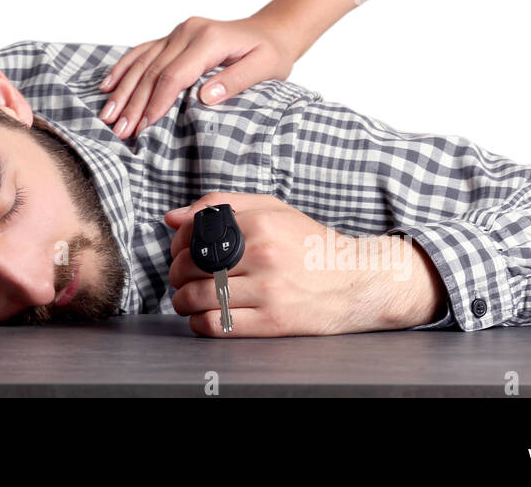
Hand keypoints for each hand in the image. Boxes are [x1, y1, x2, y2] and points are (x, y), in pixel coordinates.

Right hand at [98, 15, 297, 139]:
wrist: (272, 30)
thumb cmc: (271, 53)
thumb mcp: (265, 68)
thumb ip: (236, 81)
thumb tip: (205, 97)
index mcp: (208, 39)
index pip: (174, 75)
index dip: (156, 102)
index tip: (143, 128)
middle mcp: (188, 31)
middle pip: (153, 71)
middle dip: (133, 103)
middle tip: (119, 131)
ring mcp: (178, 32)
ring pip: (143, 62)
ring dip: (123, 90)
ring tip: (107, 116)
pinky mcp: (174, 36)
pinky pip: (143, 51)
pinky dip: (124, 68)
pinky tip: (108, 85)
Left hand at [164, 192, 444, 337]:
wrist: (358, 280)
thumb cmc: (310, 243)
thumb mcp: (272, 210)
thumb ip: (221, 206)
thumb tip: (173, 218)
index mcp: (259, 224)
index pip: (194, 234)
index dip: (178, 245)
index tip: (180, 252)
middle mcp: (263, 256)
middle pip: (191, 267)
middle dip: (176, 275)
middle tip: (180, 278)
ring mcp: (268, 290)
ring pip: (199, 298)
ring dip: (182, 301)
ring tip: (186, 300)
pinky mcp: (274, 321)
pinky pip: (218, 325)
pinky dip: (199, 323)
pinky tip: (203, 317)